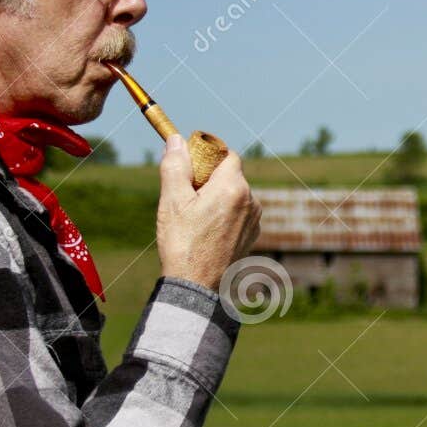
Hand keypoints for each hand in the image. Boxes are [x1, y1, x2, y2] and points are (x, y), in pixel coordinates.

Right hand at [156, 133, 261, 290]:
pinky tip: (206, 231)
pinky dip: (225, 214)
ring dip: (217, 197)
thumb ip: (175, 165)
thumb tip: (176, 140)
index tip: (191, 167)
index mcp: (233, 187)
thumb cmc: (182, 243)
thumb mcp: (172, 200)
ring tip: (195, 217)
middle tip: (186, 195)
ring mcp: (254, 220)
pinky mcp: (252, 235)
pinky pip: (239, 213)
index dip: (208, 156)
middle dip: (210, 179)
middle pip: (231, 175)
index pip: (227, 154)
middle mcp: (251, 200)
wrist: (196, 286)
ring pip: (235, 195)